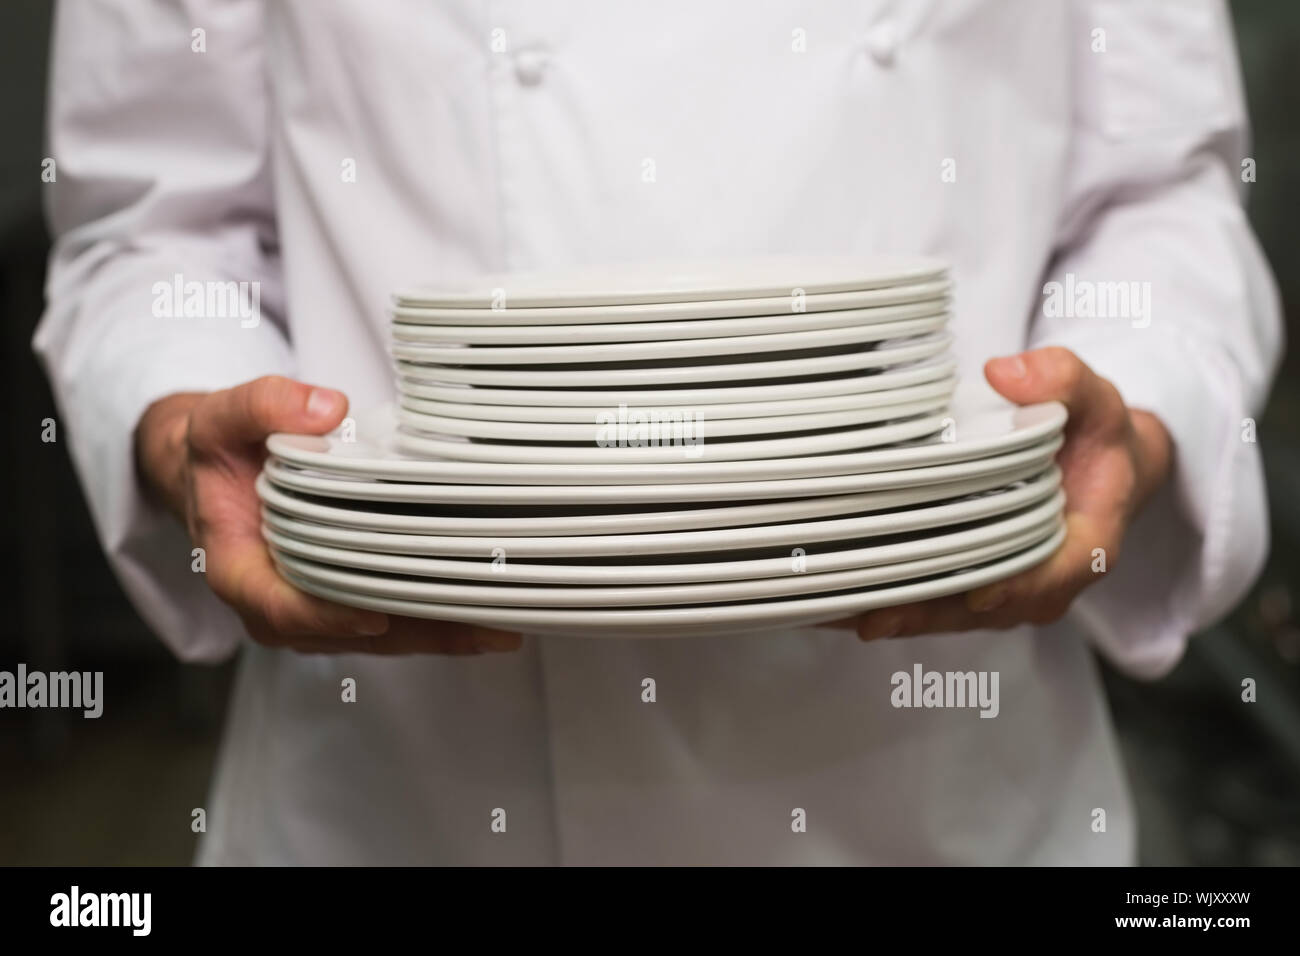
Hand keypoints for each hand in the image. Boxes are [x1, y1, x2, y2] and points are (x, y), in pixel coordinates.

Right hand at [134, 375, 521, 654]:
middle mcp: (276, 604)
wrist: (217, 475)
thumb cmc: (220, 455)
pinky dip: (435, 619)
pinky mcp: (343, 604)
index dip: (332, 615)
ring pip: (380, 636)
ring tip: (499, 626)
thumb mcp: (221, 417)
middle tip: (481, 625)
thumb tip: (325, 409)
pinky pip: (391, 621)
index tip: (379, 613)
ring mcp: (313, 611)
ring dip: (438, 634)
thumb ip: (263, 405)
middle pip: (351, 631)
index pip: (283, 607)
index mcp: (238, 570)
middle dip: (417, 632)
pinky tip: (483, 612)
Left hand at [850, 346, 1172, 640]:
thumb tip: (1005, 373)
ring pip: (951, 613)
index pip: (1051, 575)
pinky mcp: (976, 585)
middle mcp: (1044, 579)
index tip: (978, 594)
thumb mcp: (1095, 397)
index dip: (1014, 587)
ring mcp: (1007, 589)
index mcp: (1085, 544)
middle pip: (983, 608)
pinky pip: (935, 601)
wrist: (1099, 467)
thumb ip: (1062, 379)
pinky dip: (892, 601)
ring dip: (900, 615)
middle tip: (873, 617)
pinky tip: (841, 604)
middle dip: (928, 615)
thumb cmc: (1095, 437)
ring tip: (841, 616)